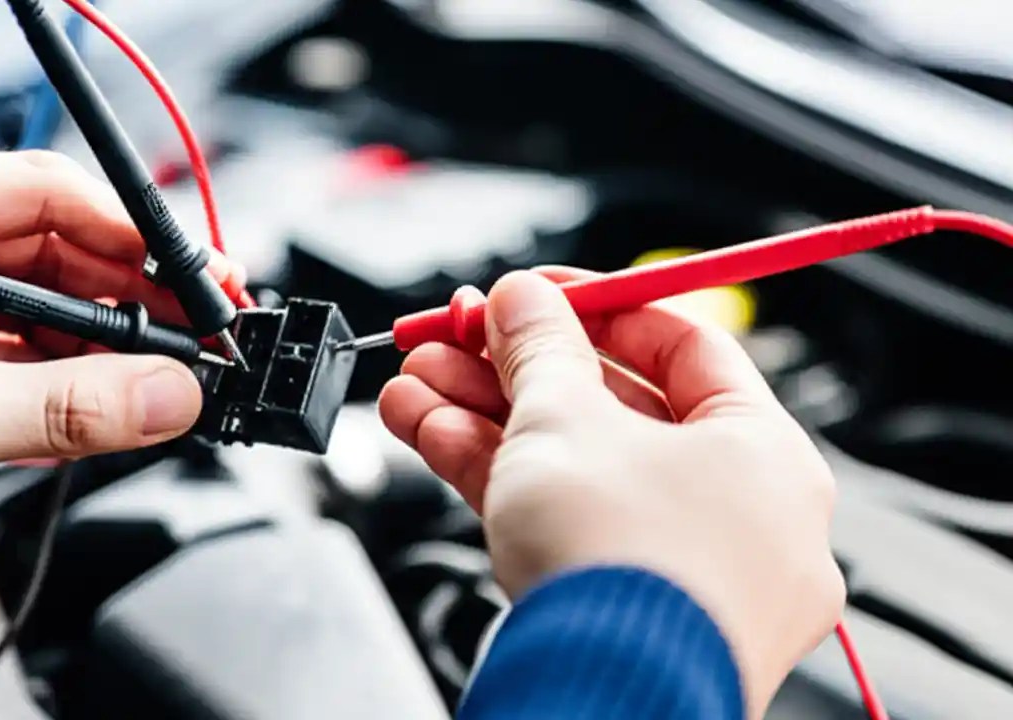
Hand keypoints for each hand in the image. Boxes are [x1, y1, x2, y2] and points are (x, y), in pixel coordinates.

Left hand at [0, 148, 242, 570]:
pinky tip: (108, 399)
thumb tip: (169, 395)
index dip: (135, 241)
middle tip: (197, 341)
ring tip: (162, 380)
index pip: (46, 193)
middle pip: (55, 247)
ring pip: (44, 299)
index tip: (199, 283)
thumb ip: (71, 407)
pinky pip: (18, 340)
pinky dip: (63, 374)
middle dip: (129, 301)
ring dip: (102, 346)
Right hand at [379, 268, 843, 717]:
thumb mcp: (563, 421)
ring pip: (578, 472)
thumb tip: (521, 300)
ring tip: (414, 389)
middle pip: (614, 411)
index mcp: (765, 453)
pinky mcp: (629, 613)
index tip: (532, 294)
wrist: (602, 697)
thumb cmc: (624, 565)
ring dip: (487, 421)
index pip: (684, 348)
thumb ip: (538, 348)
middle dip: (514, 371)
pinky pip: (569, 525)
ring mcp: (687, 572)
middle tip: (454, 341)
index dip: (597, 308)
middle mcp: (742, 516)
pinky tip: (430, 436)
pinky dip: (502, 481)